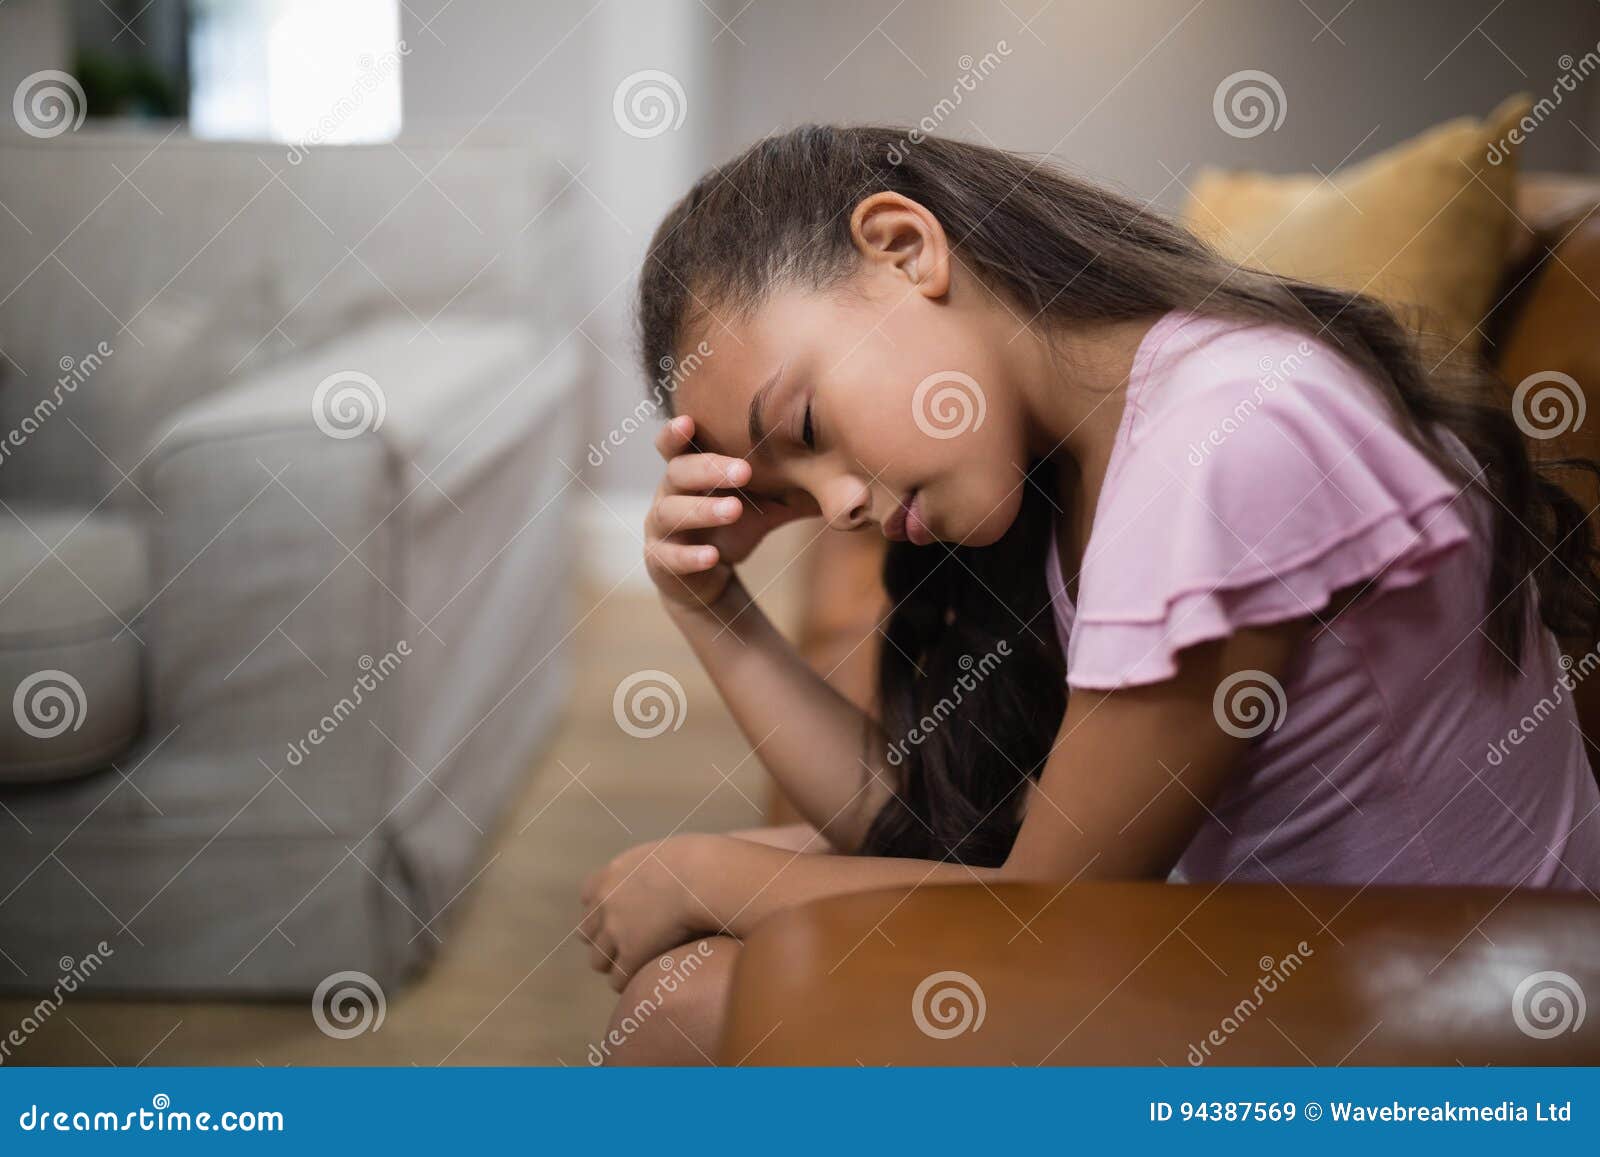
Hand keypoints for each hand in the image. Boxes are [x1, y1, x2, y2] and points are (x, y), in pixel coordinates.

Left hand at [579, 835, 718, 991]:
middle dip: (604, 940)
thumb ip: (648, 869)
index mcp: (611, 874)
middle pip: (587, 932)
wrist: (702, 879)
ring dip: (615, 964)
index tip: (619, 916)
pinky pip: (618, 980)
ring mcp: (614, 931)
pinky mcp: (631, 955)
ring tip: (638, 968)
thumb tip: (662, 876)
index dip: (602, 909)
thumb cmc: (696, 859)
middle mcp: (605, 903)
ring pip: (598, 961)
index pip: (587, 896)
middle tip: (628, 946)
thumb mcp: (661, 854)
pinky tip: (648, 978)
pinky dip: (630, 981)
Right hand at [644, 415, 805, 611]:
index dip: (676, 433)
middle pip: (678, 473)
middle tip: (744, 471)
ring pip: (672, 513)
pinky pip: (670, 557)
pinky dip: (691, 556)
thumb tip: (848, 472)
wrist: (712, 576)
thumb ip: (796, 486)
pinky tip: (712, 557)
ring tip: (735, 510)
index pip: (675, 446)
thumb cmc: (737, 524)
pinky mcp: (661, 562)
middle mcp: (668, 494)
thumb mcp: (767, 503)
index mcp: (690, 472)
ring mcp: (660, 529)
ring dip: (704, 510)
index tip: (690, 420)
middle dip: (709, 469)